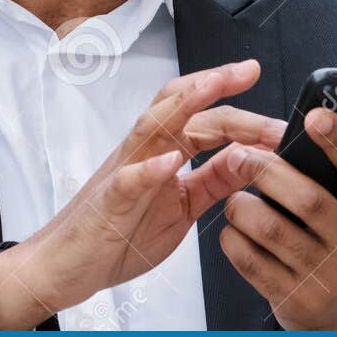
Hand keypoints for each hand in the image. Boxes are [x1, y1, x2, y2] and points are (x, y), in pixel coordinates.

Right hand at [0, 60, 281, 328]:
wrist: (66, 266)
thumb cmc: (120, 233)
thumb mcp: (184, 208)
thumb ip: (215, 181)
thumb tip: (252, 156)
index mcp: (165, 153)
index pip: (205, 118)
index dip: (240, 107)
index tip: (270, 99)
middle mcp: (145, 152)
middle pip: (180, 106)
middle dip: (215, 85)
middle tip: (248, 71)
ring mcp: (124, 172)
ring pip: (152, 126)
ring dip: (183, 105)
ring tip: (211, 86)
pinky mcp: (108, 202)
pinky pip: (127, 180)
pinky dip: (149, 169)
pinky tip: (170, 161)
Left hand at [215, 110, 336, 329]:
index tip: (314, 116)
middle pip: (307, 199)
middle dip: (266, 171)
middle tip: (239, 154)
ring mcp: (325, 277)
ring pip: (271, 230)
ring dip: (244, 206)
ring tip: (234, 194)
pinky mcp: (294, 299)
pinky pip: (251, 262)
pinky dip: (234, 239)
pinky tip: (235, 227)